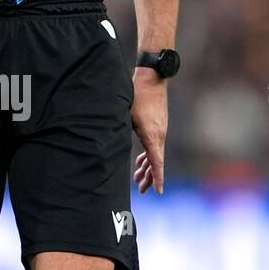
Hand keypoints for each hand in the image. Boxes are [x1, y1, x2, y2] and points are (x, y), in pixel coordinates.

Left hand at [131, 71, 167, 194]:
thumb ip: (119, 131)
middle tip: (142, 190)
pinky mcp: (158, 125)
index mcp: (151, 135)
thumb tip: (108, 144)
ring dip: (147, 167)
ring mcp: (160, 130)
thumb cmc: (137, 95)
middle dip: (149, 177)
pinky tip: (141, 161)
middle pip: (156, 162)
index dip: (157, 178)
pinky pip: (155, 145)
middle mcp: (159, 134)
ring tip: (138, 179)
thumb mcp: (124, 114)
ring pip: (155, 154)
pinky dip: (148, 155)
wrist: (152, 78)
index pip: (157, 162)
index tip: (158, 191)